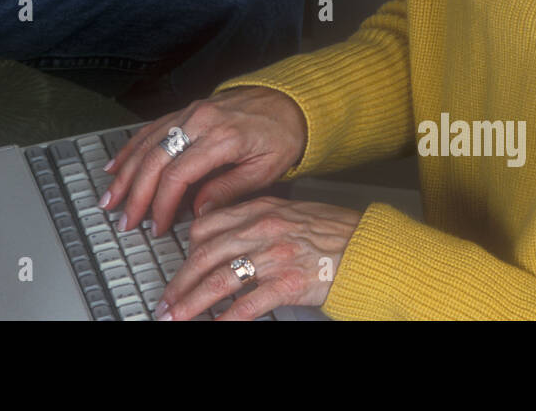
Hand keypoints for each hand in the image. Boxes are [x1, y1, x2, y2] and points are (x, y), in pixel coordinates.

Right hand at [100, 86, 307, 235]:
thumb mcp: (267, 170)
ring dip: (124, 172)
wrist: (289, 101)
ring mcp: (190, 112)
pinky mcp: (186, 110)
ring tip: (110, 199)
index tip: (157, 226)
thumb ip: (229, 190)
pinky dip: (130, 149)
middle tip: (125, 220)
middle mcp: (201, 120)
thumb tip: (198, 212)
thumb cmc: (282, 136)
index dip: (162, 204)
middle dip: (135, 193)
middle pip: (155, 159)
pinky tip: (115, 165)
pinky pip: (151, 129)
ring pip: (147, 143)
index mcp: (222, 136)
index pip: (178, 174)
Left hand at [155, 196, 361, 319]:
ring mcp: (275, 255)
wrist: (370, 248)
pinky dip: (227, 319)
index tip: (177, 269)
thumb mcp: (289, 214)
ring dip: (192, 302)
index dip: (185, 251)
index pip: (206, 226)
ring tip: (176, 317)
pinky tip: (215, 327)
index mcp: (259, 209)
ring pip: (219, 279)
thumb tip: (223, 238)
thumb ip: (255, 221)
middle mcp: (263, 228)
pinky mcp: (290, 283)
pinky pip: (248, 304)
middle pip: (205, 256)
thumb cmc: (334, 233)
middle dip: (179, 282)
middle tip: (165, 302)